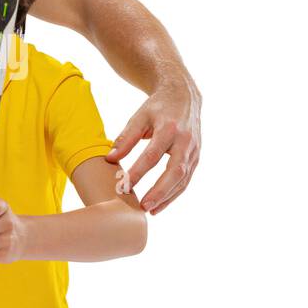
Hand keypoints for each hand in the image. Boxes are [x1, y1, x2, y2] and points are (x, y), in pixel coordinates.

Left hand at [105, 79, 201, 215]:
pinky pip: (186, 180)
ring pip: (183, 179)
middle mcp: (185, 141)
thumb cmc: (158, 108)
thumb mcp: (139, 117)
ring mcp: (194, 150)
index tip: (124, 184)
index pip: (153, 155)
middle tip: (143, 206)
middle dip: (159, 191)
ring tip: (150, 210)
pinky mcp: (196, 157)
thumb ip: (126, 138)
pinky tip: (160, 205)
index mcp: (169, 128)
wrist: (184, 97)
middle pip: (175, 171)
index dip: (139, 172)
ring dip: (167, 197)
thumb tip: (110, 158)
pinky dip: (174, 194)